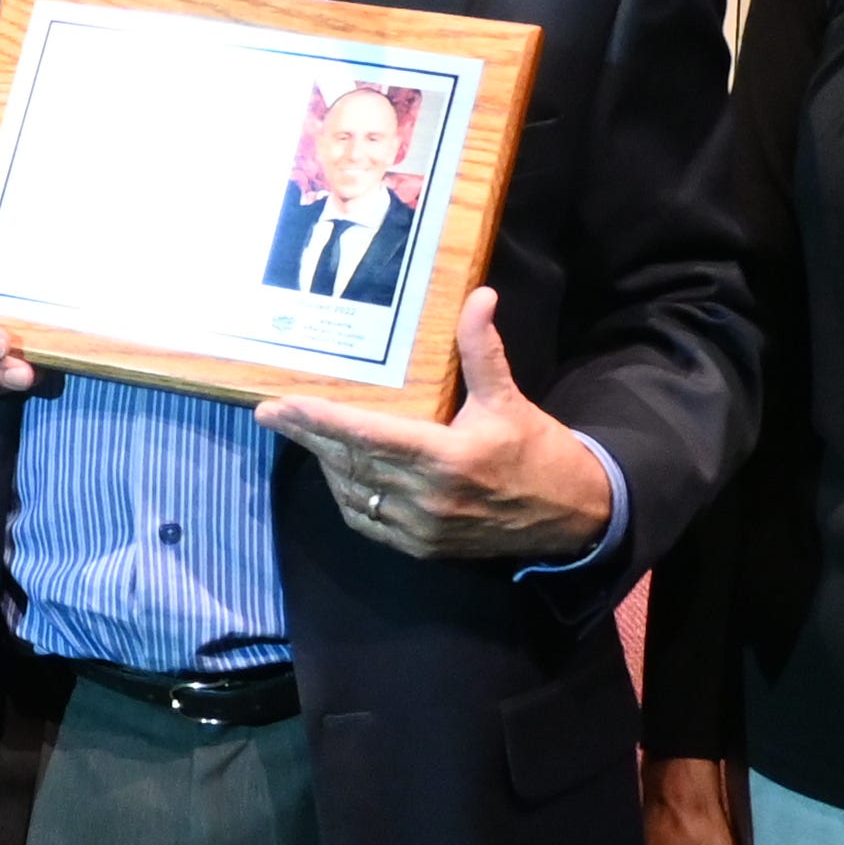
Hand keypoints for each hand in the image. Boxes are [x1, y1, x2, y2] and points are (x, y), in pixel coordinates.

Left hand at [258, 292, 614, 563]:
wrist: (572, 516)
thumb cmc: (537, 451)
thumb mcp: (508, 399)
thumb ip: (482, 351)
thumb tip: (479, 296)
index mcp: (448, 459)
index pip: (367, 437)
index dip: (320, 420)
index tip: (281, 406)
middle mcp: (428, 498)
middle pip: (349, 463)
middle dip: (307, 436)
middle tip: (271, 414)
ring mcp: (422, 528)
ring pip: (353, 492)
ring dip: (325, 463)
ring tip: (302, 433)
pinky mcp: (422, 548)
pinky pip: (368, 521)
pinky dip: (347, 494)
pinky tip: (336, 470)